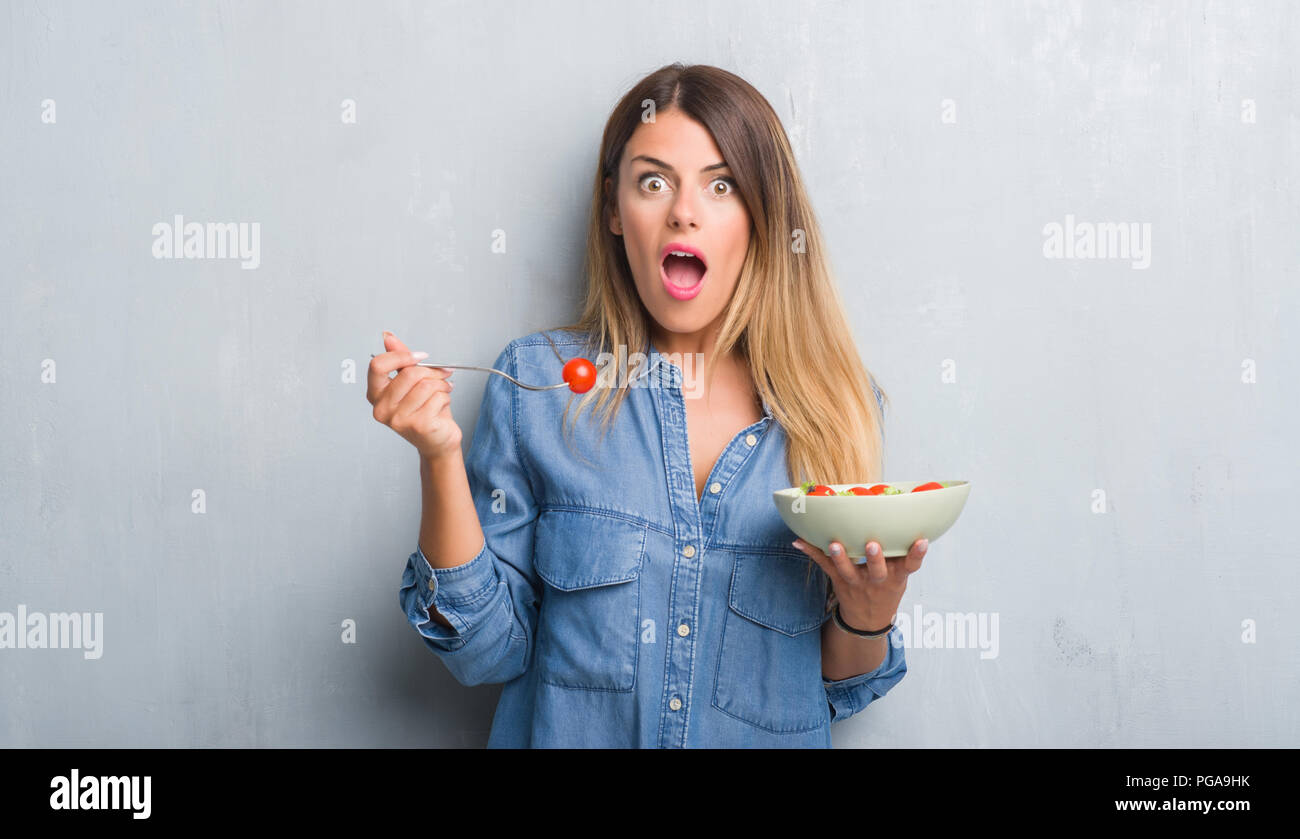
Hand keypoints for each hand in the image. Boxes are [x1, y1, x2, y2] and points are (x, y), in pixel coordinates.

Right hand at [367, 331, 461, 460]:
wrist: (438, 440)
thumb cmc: (425, 410)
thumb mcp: (411, 381)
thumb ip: (399, 358)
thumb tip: (388, 336)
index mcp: (375, 394)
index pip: (378, 365)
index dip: (402, 356)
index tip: (421, 356)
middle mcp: (382, 408)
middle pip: (409, 374)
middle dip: (432, 372)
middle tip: (442, 375)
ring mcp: (398, 419)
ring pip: (426, 385)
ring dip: (442, 385)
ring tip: (443, 392)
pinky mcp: (418, 426)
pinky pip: (437, 398)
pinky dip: (446, 397)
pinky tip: (442, 405)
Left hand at [792, 537, 927, 630]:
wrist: (868, 620)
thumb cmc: (886, 588)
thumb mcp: (900, 576)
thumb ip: (901, 554)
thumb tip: (907, 520)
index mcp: (896, 576)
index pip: (911, 565)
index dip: (917, 554)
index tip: (921, 541)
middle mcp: (877, 580)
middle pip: (877, 570)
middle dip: (875, 558)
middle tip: (872, 544)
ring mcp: (857, 582)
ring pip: (848, 570)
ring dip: (840, 557)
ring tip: (834, 545)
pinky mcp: (839, 581)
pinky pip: (824, 565)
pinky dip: (811, 552)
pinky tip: (799, 541)